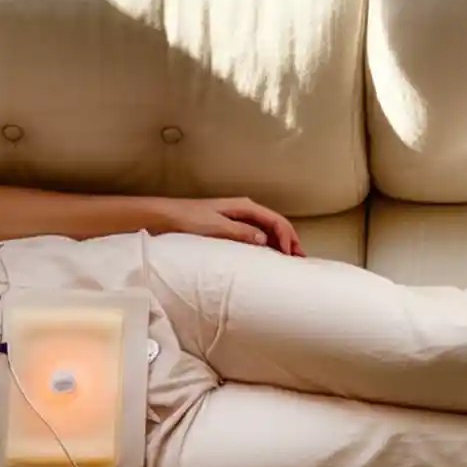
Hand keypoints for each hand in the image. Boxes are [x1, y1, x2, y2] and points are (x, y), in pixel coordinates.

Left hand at [158, 197, 304, 256]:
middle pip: (276, 224)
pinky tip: (270, 254)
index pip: (275, 221)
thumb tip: (265, 240)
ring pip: (268, 229)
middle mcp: (245, 209)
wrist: (166, 217)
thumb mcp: (216, 227)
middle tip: (300, 259)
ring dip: (281, 242)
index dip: (287, 238)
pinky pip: (257, 234)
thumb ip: (241, 233)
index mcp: (245, 207)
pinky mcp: (232, 226)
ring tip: (290, 259)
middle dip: (290, 240)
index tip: (292, 255)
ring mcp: (239, 217)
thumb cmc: (189, 220)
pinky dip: (268, 244)